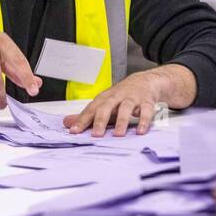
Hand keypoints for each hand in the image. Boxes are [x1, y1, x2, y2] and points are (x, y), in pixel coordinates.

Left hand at [62, 64, 196, 136]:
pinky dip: (143, 121)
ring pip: (126, 108)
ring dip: (122, 121)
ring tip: (118, 135)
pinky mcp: (146, 101)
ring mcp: (132, 98)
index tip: (74, 131)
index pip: (91, 109)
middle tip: (96, 134)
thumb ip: (88, 115)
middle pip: (107, 107)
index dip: (82, 120)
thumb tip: (67, 123)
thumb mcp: (105, 102)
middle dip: (100, 121)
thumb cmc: (123, 94)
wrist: (147, 80)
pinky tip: (140, 131)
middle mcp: (117, 97)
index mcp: (105, 98)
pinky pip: (146, 111)